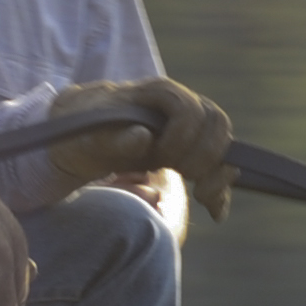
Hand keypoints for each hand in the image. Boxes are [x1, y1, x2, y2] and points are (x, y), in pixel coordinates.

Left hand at [43, 77, 235, 219]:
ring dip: (218, 172)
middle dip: (205, 155)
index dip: (182, 137)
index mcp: (156, 93)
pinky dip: (220, 187)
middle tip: (186, 178)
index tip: (161, 160)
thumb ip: (115, 138)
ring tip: (202, 197)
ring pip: (223, 141)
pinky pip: (218, 164)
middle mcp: (180, 104)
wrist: (81, 137)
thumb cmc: (83, 132)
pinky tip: (215, 213)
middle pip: (216, 122)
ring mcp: (190, 125)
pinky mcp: (193, 148)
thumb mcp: (89, 138)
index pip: (190, 109)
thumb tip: (143, 136)